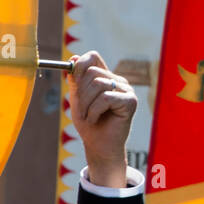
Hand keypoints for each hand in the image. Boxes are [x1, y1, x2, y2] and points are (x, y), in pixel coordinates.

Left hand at [69, 51, 136, 188]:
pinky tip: (96, 119)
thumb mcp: (77, 99)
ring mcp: (127, 90)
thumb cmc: (89, 123)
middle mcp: (119, 81)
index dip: (80, 65)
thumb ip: (76, 80)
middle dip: (81, 93)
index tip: (72, 80)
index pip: (93, 57)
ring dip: (86, 104)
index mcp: (106, 78)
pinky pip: (106, 98)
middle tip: (82, 110)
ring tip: (89, 117)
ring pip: (98, 84)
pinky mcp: (131, 101)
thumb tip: (73, 58)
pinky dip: (95, 110)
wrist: (99, 146)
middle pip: (92, 72)